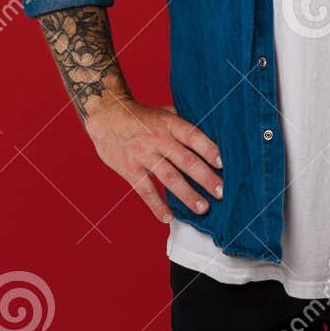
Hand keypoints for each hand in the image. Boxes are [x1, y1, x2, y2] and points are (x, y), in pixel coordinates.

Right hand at [83, 96, 223, 223]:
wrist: (106, 115)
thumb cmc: (142, 116)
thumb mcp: (164, 112)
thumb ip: (185, 124)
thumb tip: (214, 134)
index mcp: (169, 123)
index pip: (193, 136)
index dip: (208, 149)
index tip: (223, 164)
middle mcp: (158, 139)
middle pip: (185, 160)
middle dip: (205, 178)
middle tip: (221, 193)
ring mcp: (143, 155)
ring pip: (168, 178)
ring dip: (187, 195)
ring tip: (202, 208)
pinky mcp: (129, 169)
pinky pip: (145, 190)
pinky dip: (156, 205)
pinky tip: (168, 218)